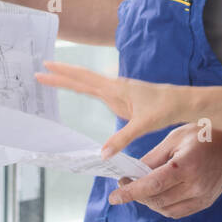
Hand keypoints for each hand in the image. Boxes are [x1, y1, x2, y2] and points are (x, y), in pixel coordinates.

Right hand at [34, 62, 195, 153]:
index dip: (64, 74)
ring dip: (70, 80)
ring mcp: (117, 93)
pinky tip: (80, 88)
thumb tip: (102, 154)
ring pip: (88, 84)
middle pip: (81, 79)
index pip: (84, 80)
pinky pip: (97, 92)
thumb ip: (122, 138)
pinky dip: (84, 89)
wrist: (182, 102)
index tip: (45, 67)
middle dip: (60, 75)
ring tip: (53, 77)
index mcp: (116, 88)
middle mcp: (114, 87)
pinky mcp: (122, 100)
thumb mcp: (143, 124)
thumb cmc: (165, 108)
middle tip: (39, 70)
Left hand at [107, 123, 221, 216]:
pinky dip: (163, 205)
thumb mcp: (174, 138)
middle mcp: (196, 186)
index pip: (152, 185)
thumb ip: (152, 158)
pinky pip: (178, 211)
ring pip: (166, 209)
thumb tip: (132, 173)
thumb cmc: (203, 134)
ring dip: (149, 201)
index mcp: (186, 166)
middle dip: (137, 195)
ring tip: (142, 187)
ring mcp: (203, 197)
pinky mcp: (206, 202)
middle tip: (126, 183)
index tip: (114, 196)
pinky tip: (158, 193)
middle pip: (157, 200)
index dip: (130, 192)